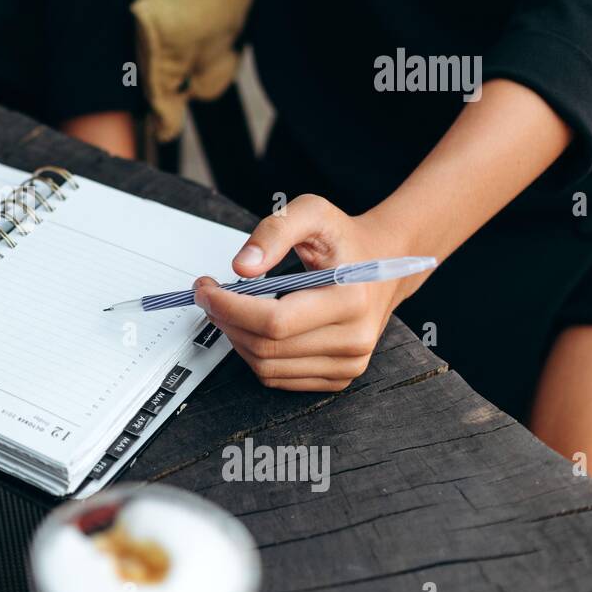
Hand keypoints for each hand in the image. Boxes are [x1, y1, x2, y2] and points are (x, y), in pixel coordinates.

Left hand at [193, 195, 424, 391]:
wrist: (385, 263)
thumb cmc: (346, 240)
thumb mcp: (312, 213)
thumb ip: (274, 231)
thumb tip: (241, 266)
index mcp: (350, 299)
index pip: (274, 322)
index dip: (229, 307)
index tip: (206, 289)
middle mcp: (354, 338)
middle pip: (265, 347)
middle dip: (225, 320)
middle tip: (209, 295)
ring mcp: (349, 363)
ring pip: (266, 367)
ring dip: (235, 338)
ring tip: (229, 309)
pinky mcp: (339, 377)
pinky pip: (278, 378)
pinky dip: (254, 355)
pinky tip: (252, 328)